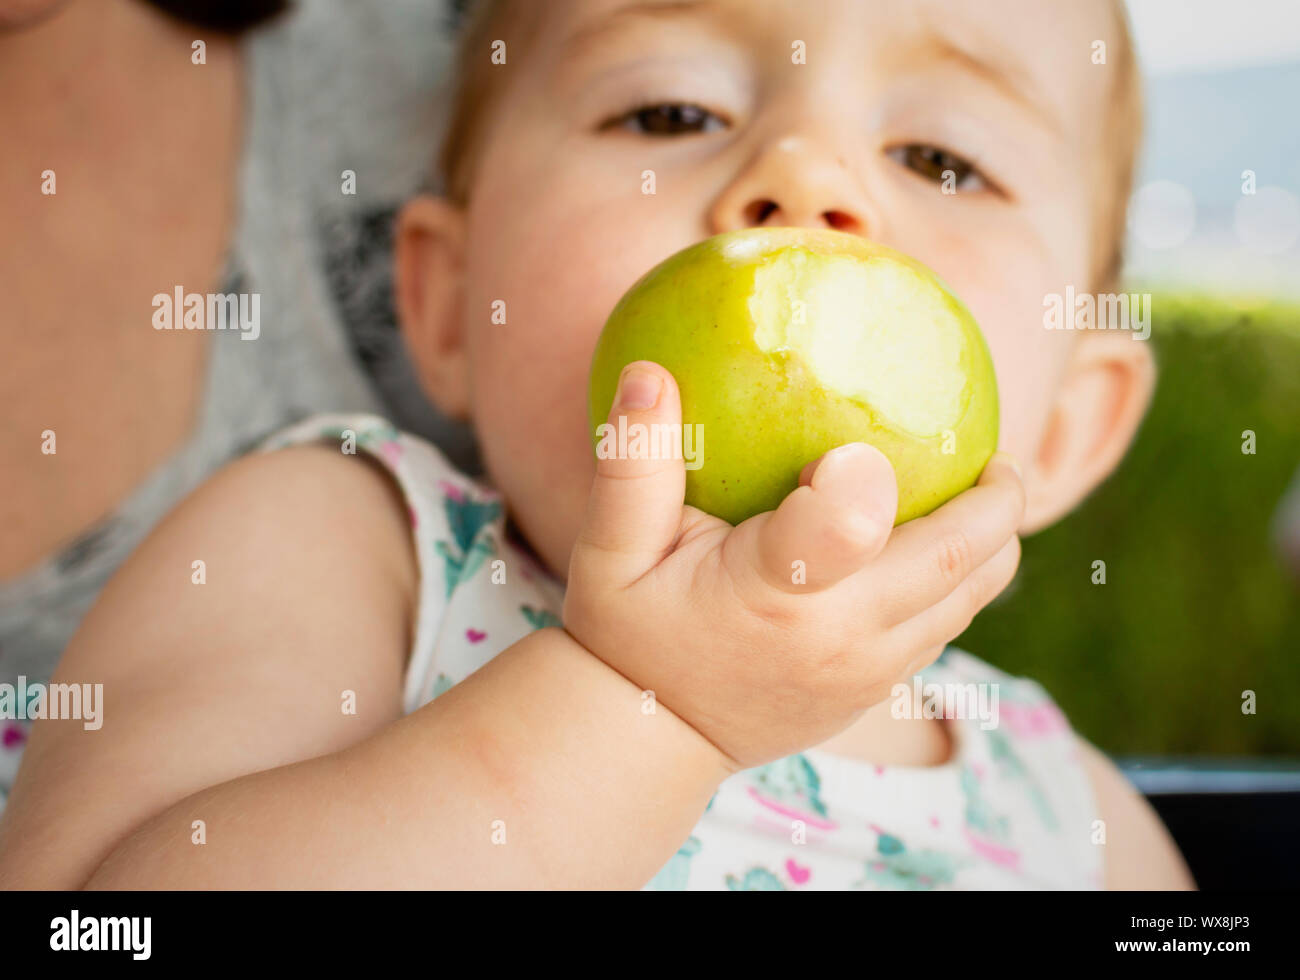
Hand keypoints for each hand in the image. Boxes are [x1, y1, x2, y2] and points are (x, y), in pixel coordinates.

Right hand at [563, 360, 1024, 771]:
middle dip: (996, 499)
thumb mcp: (610, 550)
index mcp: (773, 592)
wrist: (653, 740)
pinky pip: (945, 627)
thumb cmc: (630, 631)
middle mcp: (839, 637)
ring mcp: (867, 672)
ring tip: (978, 490)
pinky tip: (933, 541)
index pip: (847, 530)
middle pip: (958, 560)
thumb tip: (649, 374)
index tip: (854, 447)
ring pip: (969, 597)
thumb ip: (633, 463)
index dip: (869, 478)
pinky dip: (961, 580)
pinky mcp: (877, 692)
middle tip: (989, 452)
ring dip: (990, 541)